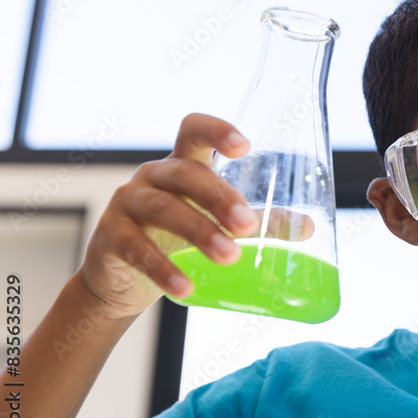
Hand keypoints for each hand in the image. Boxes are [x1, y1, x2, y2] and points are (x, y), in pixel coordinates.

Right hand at [76, 113, 259, 319]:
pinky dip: (163, 269)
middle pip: (185, 173)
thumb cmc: (174, 240)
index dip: (216, 130)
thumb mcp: (216, 225)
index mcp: (182, 166)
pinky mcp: (110, 237)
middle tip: (247, 225)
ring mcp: (128, 204)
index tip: (244, 146)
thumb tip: (307, 227)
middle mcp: (153, 177)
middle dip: (219, 197)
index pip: (192, 130)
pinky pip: (137, 249)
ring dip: (199, 232)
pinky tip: (187, 287)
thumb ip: (260, 222)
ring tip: (230, 256)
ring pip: (163, 209)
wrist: (122, 280)